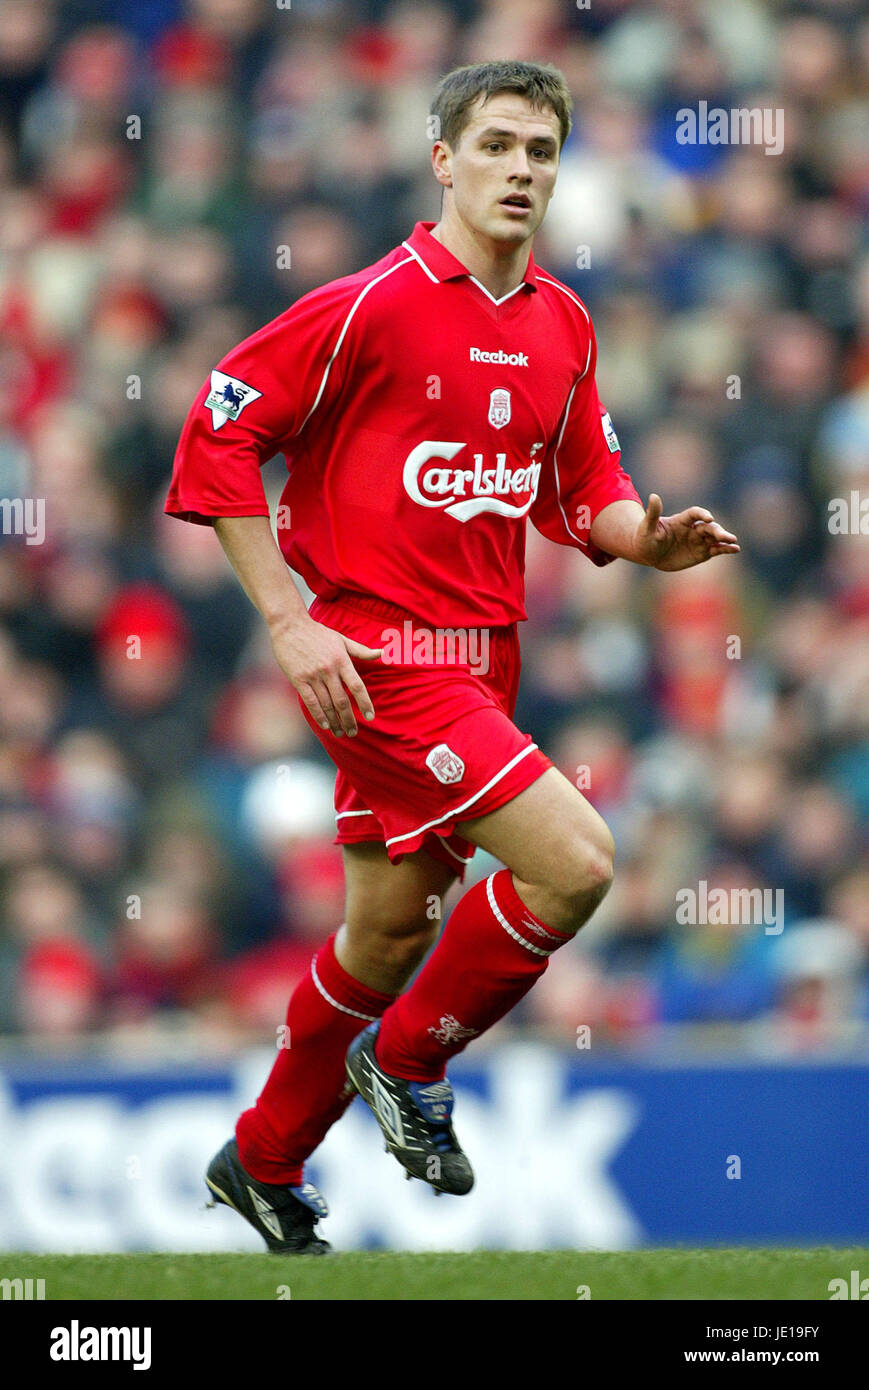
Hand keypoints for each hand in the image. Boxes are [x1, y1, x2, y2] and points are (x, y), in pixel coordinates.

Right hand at [270, 616, 380, 736]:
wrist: (290, 626)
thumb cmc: (318, 633)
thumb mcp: (342, 639)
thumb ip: (362, 650)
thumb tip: (383, 654)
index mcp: (342, 661)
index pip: (357, 686)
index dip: (365, 703)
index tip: (370, 716)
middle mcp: (329, 670)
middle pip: (342, 700)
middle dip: (349, 719)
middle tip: (354, 732)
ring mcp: (313, 676)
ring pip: (327, 704)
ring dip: (335, 721)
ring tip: (341, 732)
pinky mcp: (299, 679)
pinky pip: (310, 701)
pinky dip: (319, 715)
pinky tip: (326, 725)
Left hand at [634, 494, 739, 570]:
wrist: (648, 554)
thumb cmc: (645, 538)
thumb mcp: (646, 527)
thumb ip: (653, 513)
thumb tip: (653, 496)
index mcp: (681, 520)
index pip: (695, 514)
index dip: (702, 514)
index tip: (708, 518)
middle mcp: (693, 529)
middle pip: (708, 527)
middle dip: (717, 530)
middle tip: (723, 536)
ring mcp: (698, 540)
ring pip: (715, 538)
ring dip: (725, 538)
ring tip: (733, 541)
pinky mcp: (702, 552)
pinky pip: (716, 549)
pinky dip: (726, 549)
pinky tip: (735, 548)